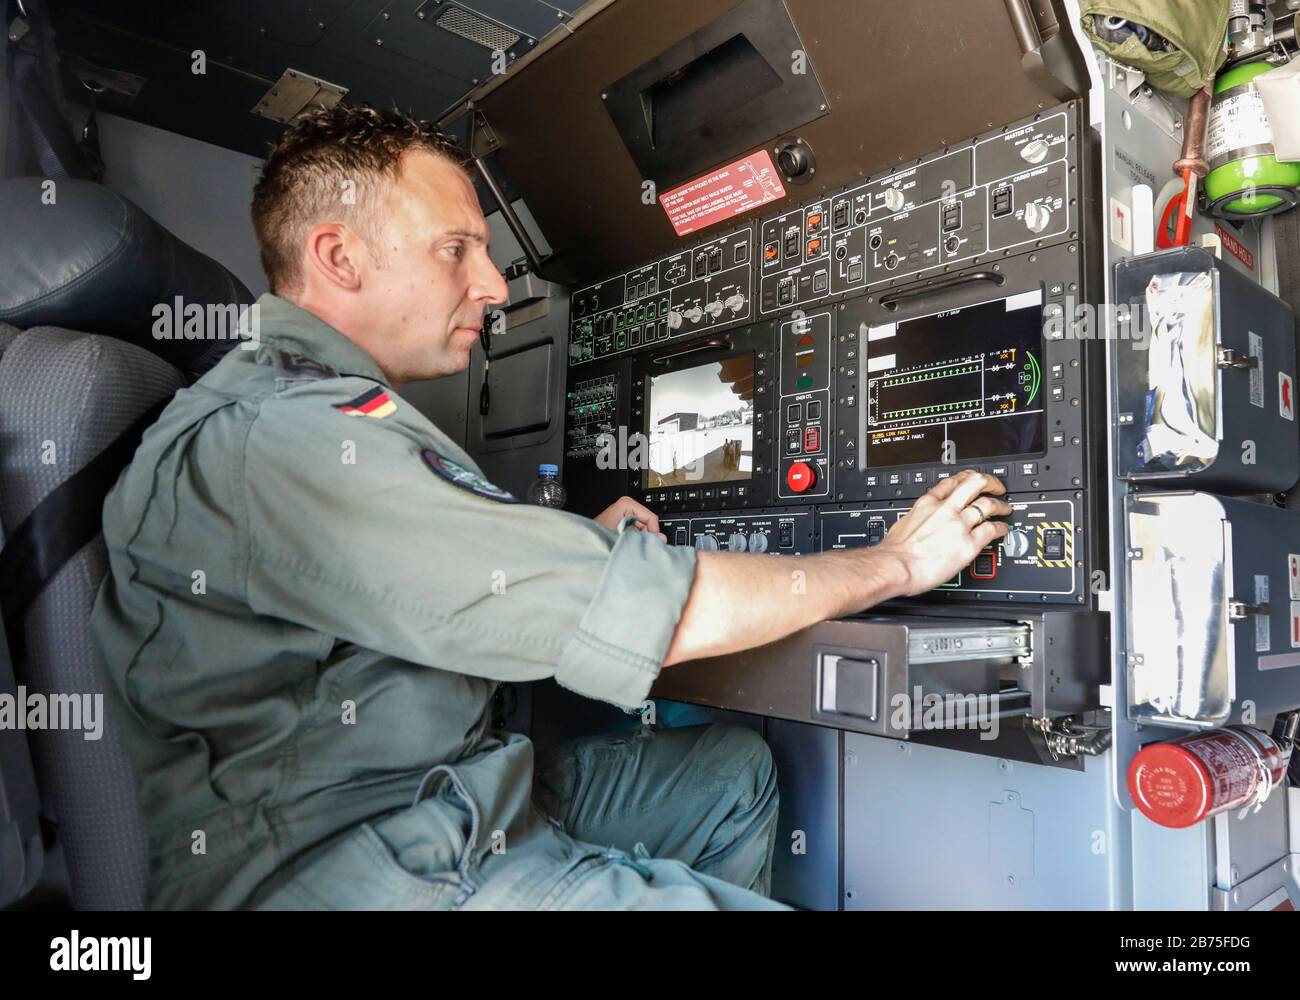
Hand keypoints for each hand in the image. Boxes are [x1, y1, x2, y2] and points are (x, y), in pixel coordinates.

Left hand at [593, 496, 665, 540]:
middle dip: (646, 535)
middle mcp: (627, 506)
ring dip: (640, 538)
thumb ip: (643, 537)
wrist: (586, 542)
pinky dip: (636, 538)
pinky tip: (628, 544)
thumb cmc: (598, 537)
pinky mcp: (625, 521)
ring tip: (629, 545)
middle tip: (637, 545)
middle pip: (649, 523)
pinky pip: (638, 530)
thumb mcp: (623, 537)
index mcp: (627, 504)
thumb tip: (661, 538)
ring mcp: (626, 513)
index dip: (653, 532)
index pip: (651, 517)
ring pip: (644, 528)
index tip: (651, 543)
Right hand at [874, 470, 1010, 595]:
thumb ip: (917, 518)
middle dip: (990, 482)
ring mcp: (959, 525)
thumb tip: (919, 522)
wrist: (895, 566)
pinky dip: (1000, 528)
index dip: (967, 478)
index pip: (952, 481)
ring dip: (1000, 505)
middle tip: (997, 487)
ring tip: (1005, 508)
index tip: (972, 480)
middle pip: (974, 483)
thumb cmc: (894, 551)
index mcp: (928, 503)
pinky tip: (1002, 530)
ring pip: (987, 504)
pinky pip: (991, 530)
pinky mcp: (968, 544)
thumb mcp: (903, 523)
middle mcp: (946, 509)